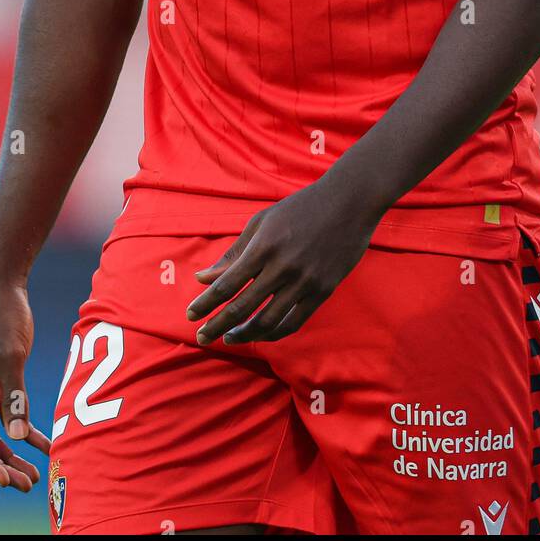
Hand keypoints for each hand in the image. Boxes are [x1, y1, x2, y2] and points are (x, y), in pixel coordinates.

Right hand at [0, 277, 50, 490]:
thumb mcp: (12, 355)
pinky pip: (12, 413)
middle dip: (3, 465)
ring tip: (36, 474)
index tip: (3, 480)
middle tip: (27, 484)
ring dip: (15, 453)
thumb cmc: (2, 315)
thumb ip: (15, 395)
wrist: (3, 284)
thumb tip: (18, 436)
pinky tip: (45, 444)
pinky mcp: (2, 380)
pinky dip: (26, 429)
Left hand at [185, 176, 379, 344]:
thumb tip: (203, 278)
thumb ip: (233, 253)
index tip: (190, 315)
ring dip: (244, 334)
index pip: (226, 284)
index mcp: (263, 246)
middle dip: (217, 325)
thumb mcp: (261, 222)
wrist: (349, 202)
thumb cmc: (299, 208)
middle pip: (242, 307)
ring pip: (268, 321)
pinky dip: (274, 333)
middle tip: (201, 337)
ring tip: (229, 337)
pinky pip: (294, 321)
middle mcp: (282, 267)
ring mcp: (305, 281)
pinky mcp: (323, 290)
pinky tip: (261, 334)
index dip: (205, 303)